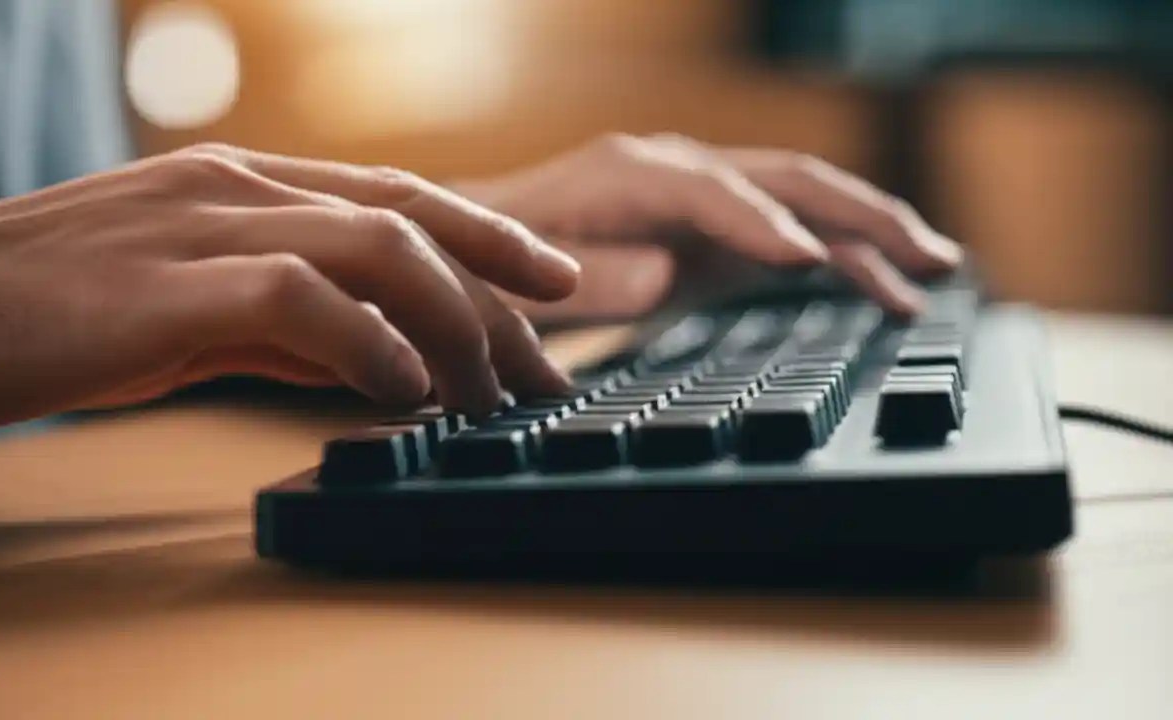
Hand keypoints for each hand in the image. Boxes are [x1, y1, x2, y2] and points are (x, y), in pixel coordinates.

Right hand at [0, 144, 580, 426]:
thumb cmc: (58, 310)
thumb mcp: (197, 312)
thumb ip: (291, 329)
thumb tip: (382, 364)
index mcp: (250, 186)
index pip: (399, 198)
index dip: (489, 235)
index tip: (555, 284)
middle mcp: (243, 187)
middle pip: (411, 217)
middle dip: (500, 287)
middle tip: (549, 365)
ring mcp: (208, 225)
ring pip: (376, 246)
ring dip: (452, 322)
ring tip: (492, 392)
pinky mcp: (171, 281)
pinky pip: (299, 298)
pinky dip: (367, 342)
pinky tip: (405, 391)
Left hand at [451, 133, 962, 321]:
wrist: (487, 254)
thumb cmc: (499, 268)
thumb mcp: (527, 279)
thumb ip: (594, 274)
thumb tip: (667, 273)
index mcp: (630, 175)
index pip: (715, 192)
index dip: (764, 226)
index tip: (812, 262)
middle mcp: (679, 171)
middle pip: (786, 180)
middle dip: (859, 214)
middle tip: (927, 255)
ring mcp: (706, 198)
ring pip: (805, 203)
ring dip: (871, 232)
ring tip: (938, 269)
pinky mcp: (716, 233)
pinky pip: (792, 237)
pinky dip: (841, 260)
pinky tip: (886, 291)